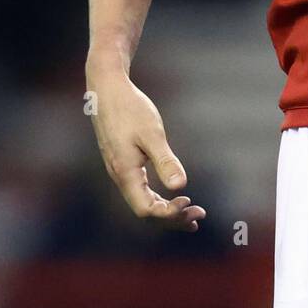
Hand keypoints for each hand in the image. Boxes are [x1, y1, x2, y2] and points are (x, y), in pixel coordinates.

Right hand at [86, 67, 205, 231]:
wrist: (107, 89)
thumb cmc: (129, 109)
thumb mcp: (151, 134)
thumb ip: (165, 161)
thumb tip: (180, 186)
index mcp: (125, 173)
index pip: (146, 210)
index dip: (168, 214)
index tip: (189, 201)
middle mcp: (121, 177)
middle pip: (146, 211)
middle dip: (173, 218)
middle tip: (200, 215)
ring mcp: (121, 171)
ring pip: (143, 202)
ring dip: (167, 210)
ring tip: (192, 214)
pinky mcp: (123, 163)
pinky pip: (141, 191)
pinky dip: (159, 198)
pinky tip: (173, 195)